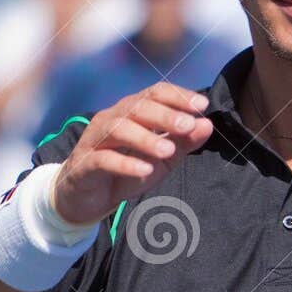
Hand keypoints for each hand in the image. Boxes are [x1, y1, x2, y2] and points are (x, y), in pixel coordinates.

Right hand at [52, 82, 213, 227]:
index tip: (201, 104)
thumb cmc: (125, 171)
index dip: (178, 96)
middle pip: (137, 107)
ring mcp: (96, 139)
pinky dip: (125, 163)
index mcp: (132, 112)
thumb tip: (206, 125)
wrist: (87, 198)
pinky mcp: (85, 164)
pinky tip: (144, 170)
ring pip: (119, 129)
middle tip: (187, 125)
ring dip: (146, 138)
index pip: (155, 93)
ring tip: (167, 150)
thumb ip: (183, 142)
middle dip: (165, 115)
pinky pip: (104, 159)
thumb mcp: (161, 159)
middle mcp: (112, 119)